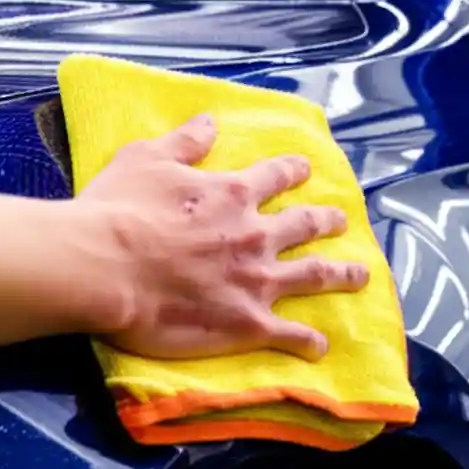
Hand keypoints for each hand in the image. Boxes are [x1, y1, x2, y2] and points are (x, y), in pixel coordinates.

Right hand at [77, 114, 368, 360]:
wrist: (107, 267)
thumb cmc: (119, 210)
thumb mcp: (146, 159)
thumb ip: (184, 142)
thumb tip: (210, 121)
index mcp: (232, 195)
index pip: (273, 177)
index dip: (292, 171)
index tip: (306, 169)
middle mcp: (254, 235)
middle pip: (304, 225)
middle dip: (327, 221)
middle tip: (342, 221)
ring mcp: (257, 281)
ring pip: (313, 276)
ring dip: (340, 275)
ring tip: (361, 275)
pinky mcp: (249, 323)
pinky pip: (290, 334)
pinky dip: (309, 342)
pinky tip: (321, 347)